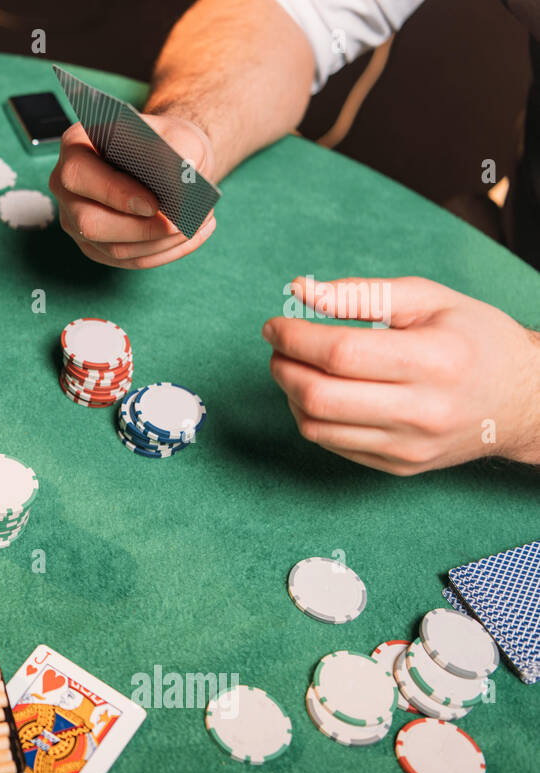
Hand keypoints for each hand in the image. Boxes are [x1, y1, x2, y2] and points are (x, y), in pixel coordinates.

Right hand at [49, 116, 216, 268]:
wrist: (169, 159)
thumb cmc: (168, 141)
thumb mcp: (178, 134)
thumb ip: (177, 151)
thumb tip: (182, 182)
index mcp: (76, 146)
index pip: (78, 175)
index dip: (113, 193)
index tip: (154, 204)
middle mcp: (68, 187)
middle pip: (89, 223)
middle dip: (140, 229)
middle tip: (181, 224)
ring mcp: (77, 220)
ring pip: (112, 248)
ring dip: (159, 243)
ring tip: (197, 225)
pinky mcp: (96, 245)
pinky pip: (128, 260)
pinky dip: (164, 252)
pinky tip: (191, 236)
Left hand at [264, 276, 539, 474]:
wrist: (524, 400)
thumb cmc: (474, 338)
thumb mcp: (428, 300)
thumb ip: (361, 294)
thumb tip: (299, 291)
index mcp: (434, 360)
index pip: (340, 354)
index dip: (294, 337)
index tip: (273, 325)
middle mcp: (423, 411)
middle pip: (319, 396)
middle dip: (283, 367)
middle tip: (278, 348)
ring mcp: (410, 446)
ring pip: (316, 427)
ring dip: (290, 394)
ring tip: (296, 368)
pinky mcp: (399, 466)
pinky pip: (332, 445)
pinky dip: (312, 417)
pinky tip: (320, 393)